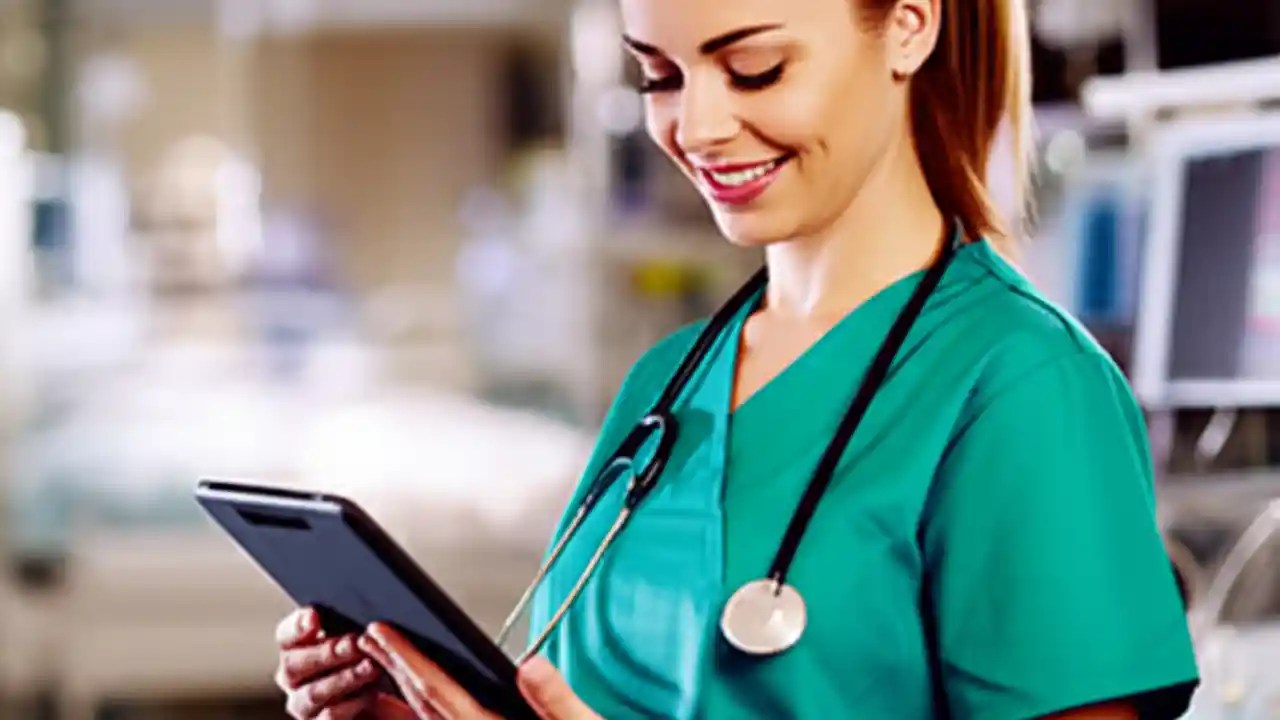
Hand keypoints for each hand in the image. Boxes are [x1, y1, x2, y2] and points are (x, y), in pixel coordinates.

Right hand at [275, 608, 411, 718]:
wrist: (388, 703)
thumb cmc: (372, 659)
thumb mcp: (364, 636)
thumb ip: (352, 623)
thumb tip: (363, 611)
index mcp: (298, 649)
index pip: (285, 635)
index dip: (296, 626)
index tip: (314, 617)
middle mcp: (294, 678)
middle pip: (295, 665)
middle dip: (326, 653)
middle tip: (354, 643)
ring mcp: (304, 706)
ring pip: (312, 693)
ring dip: (343, 679)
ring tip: (371, 667)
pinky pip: (327, 719)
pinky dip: (350, 705)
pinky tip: (370, 694)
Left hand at [361, 623, 600, 719]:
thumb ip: (557, 701)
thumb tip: (530, 664)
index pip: (438, 693)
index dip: (407, 659)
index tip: (380, 632)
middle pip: (423, 705)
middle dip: (395, 667)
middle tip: (368, 634)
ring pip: (426, 718)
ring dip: (401, 687)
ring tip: (382, 658)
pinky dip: (420, 708)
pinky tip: (412, 696)